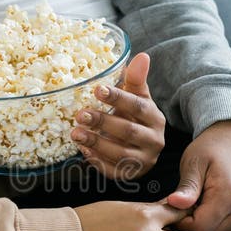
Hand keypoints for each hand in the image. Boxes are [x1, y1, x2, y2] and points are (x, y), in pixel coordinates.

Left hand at [71, 52, 165, 179]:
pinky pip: (113, 171)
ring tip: (75, 133)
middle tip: (80, 114)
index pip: (138, 107)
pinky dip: (97, 161)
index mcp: (155, 118)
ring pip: (119, 154)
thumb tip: (142, 55)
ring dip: (95, 143)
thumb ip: (136, 79)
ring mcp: (143, 160)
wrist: (143, 147)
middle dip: (102, 123)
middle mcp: (154, 141)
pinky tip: (83, 150)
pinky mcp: (130, 175)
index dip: (118, 98)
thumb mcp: (137, 98)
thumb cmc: (135, 117)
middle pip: (128, 131)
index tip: (98, 89)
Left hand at [166, 120, 230, 230]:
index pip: (199, 229)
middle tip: (170, 221)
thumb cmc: (211, 148)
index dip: (178, 227)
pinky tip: (192, 224)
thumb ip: (187, 186)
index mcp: (229, 197)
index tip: (166, 214)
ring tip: (181, 222)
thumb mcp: (194, 161)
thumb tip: (174, 203)